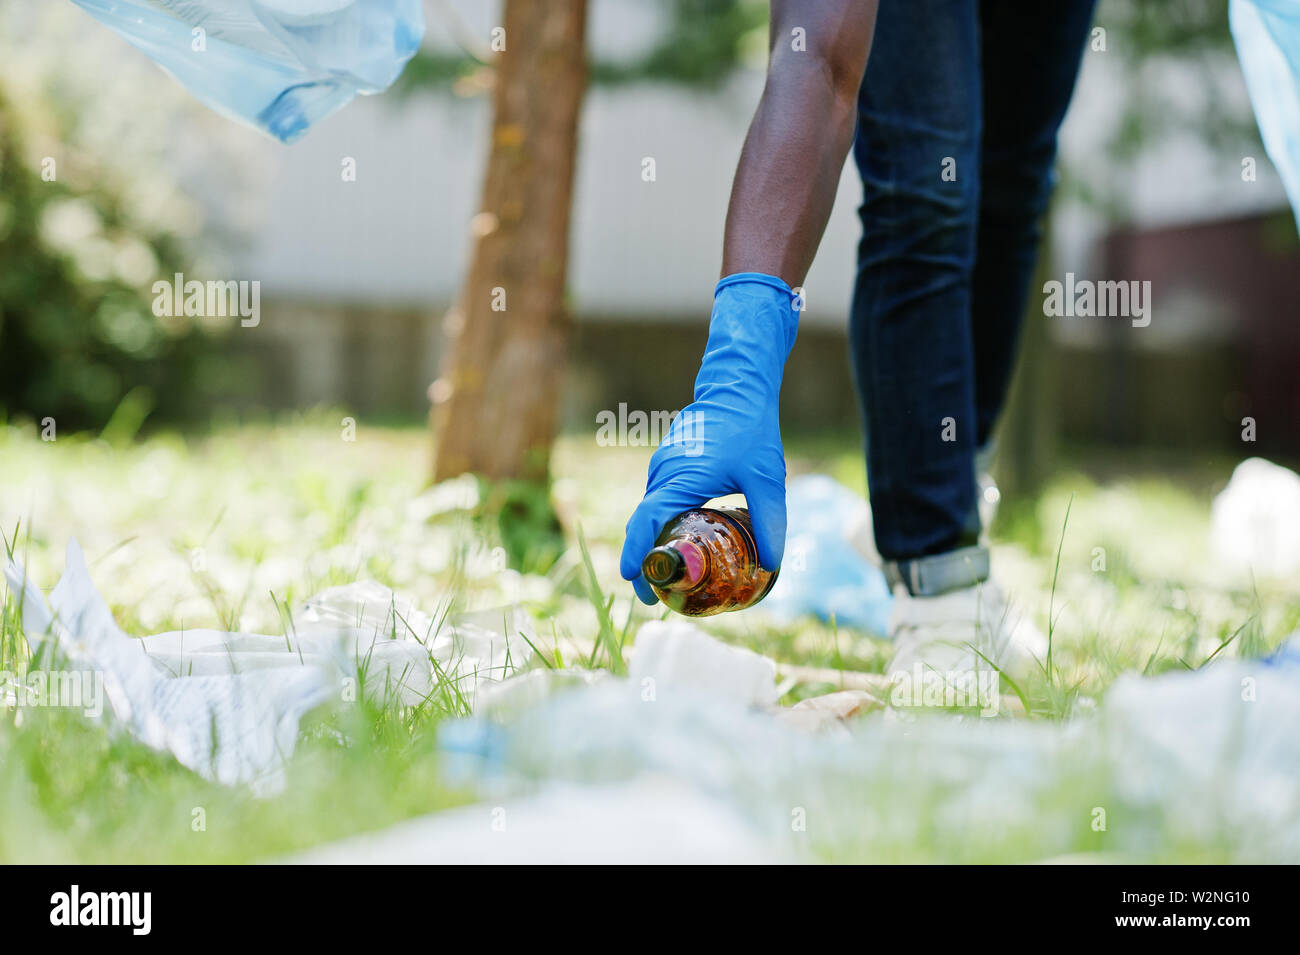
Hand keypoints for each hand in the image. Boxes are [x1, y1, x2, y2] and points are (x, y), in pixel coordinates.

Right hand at [620, 273, 799, 604]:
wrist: (738, 385)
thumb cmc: (750, 429)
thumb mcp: (766, 479)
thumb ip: (770, 522)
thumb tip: (772, 565)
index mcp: (681, 478)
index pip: (647, 521)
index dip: (637, 553)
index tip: (631, 579)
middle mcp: (664, 473)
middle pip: (642, 524)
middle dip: (643, 562)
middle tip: (655, 598)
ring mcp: (664, 467)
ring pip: (650, 513)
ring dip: (654, 544)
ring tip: (670, 579)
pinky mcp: (670, 464)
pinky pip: (659, 500)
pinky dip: (662, 525)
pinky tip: (683, 543)